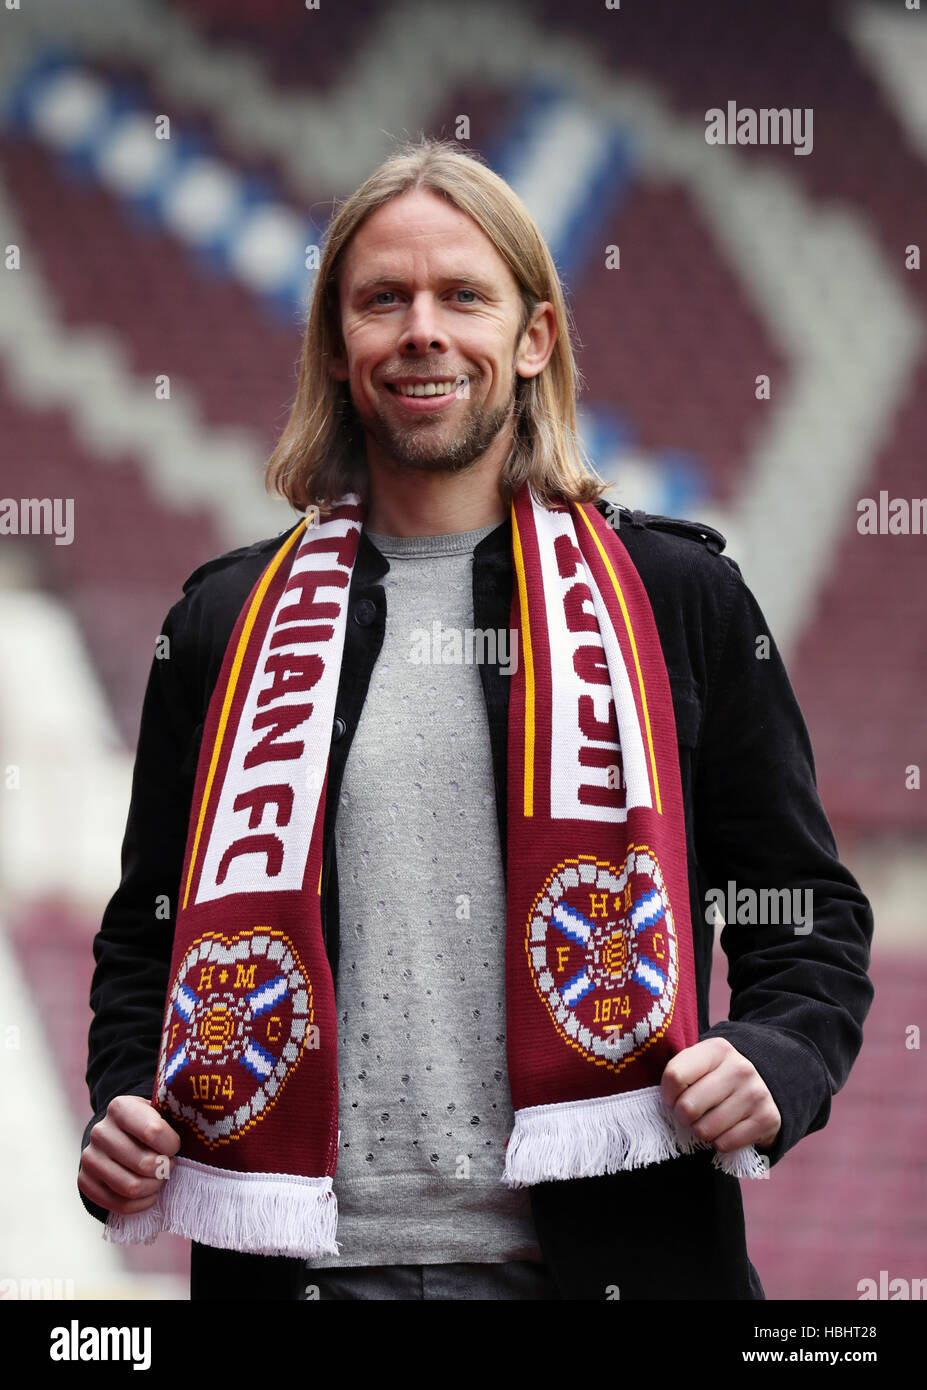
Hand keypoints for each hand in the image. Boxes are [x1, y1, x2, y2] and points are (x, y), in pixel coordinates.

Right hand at [78, 1095, 180, 1214]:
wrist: (117, 1135)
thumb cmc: (149, 1123)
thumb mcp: (160, 1112)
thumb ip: (176, 1119)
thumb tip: (202, 1132)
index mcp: (120, 1107)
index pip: (153, 1131)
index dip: (172, 1145)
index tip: (175, 1146)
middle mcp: (100, 1131)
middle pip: (144, 1164)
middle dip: (164, 1169)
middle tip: (169, 1165)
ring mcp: (89, 1158)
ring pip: (131, 1187)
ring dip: (154, 1187)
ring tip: (160, 1178)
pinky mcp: (85, 1182)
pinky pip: (119, 1205)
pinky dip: (141, 1204)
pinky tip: (150, 1194)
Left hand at [660, 1037, 780, 1153]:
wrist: (766, 1084)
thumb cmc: (718, 1076)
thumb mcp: (700, 1063)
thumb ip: (679, 1073)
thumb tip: (663, 1102)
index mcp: (717, 1049)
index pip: (675, 1076)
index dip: (667, 1094)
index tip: (672, 1098)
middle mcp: (740, 1068)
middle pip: (688, 1107)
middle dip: (683, 1116)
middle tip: (690, 1113)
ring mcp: (755, 1094)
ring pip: (705, 1130)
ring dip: (701, 1131)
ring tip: (708, 1120)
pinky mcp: (767, 1119)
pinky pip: (725, 1144)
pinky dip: (720, 1142)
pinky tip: (726, 1129)